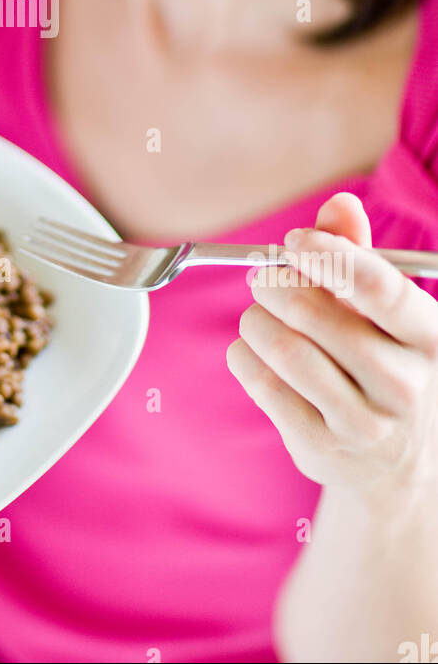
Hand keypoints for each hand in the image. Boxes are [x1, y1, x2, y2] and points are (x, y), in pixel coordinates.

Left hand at [226, 191, 437, 497]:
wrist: (397, 460)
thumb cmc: (385, 362)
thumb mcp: (385, 312)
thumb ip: (358, 255)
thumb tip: (340, 202)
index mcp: (429, 338)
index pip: (377, 285)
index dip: (327, 254)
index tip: (293, 241)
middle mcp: (404, 384)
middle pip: (314, 314)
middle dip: (274, 285)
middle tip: (263, 279)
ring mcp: (365, 423)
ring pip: (283, 349)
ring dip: (255, 320)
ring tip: (258, 317)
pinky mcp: (323, 448)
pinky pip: (263, 385)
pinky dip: (244, 356)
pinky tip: (252, 351)